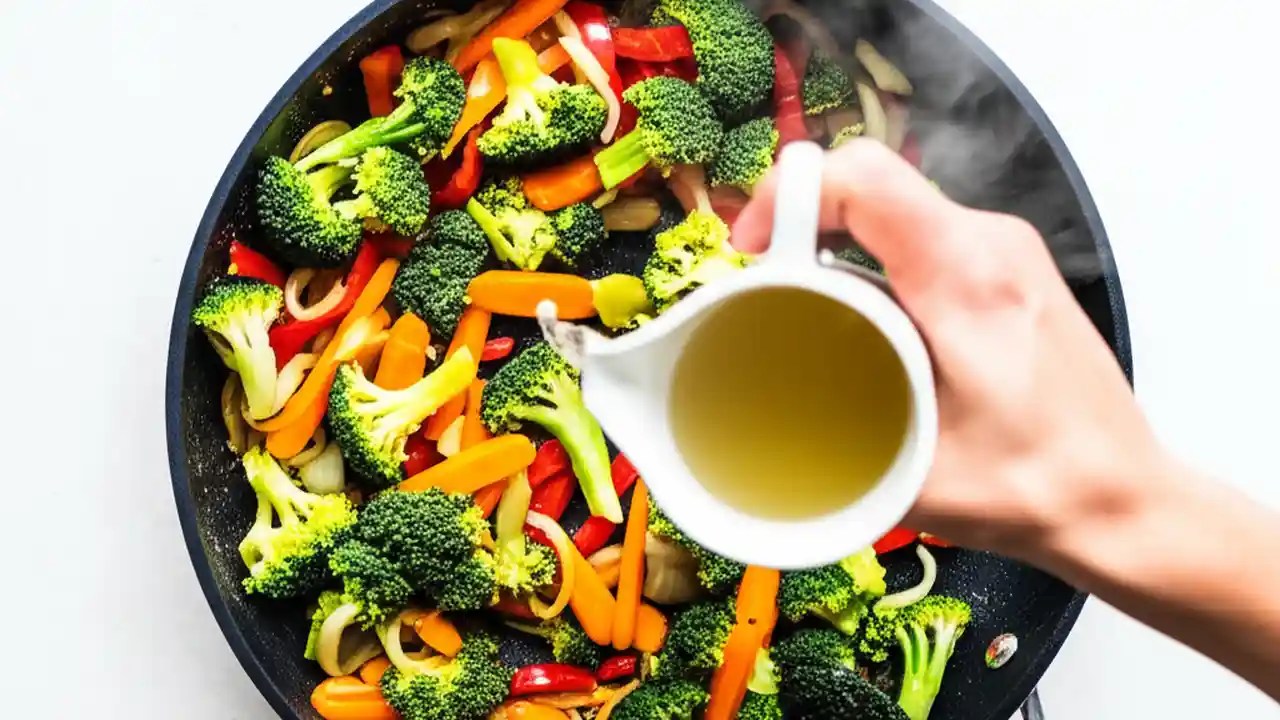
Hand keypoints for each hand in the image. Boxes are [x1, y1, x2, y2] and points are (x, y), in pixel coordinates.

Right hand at [732, 139, 1159, 554]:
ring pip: (895, 206)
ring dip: (839, 243)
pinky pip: (923, 232)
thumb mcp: (909, 469)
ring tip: (811, 314)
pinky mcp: (1010, 267)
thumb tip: (746, 417)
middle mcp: (990, 241)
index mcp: (965, 275)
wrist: (1125, 500)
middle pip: (872, 181)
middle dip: (803, 223)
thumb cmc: (1033, 486)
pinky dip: (876, 259)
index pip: (860, 175)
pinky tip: (866, 322)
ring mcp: (1006, 248)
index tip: (754, 253)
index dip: (787, 195)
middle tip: (769, 291)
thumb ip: (823, 434)